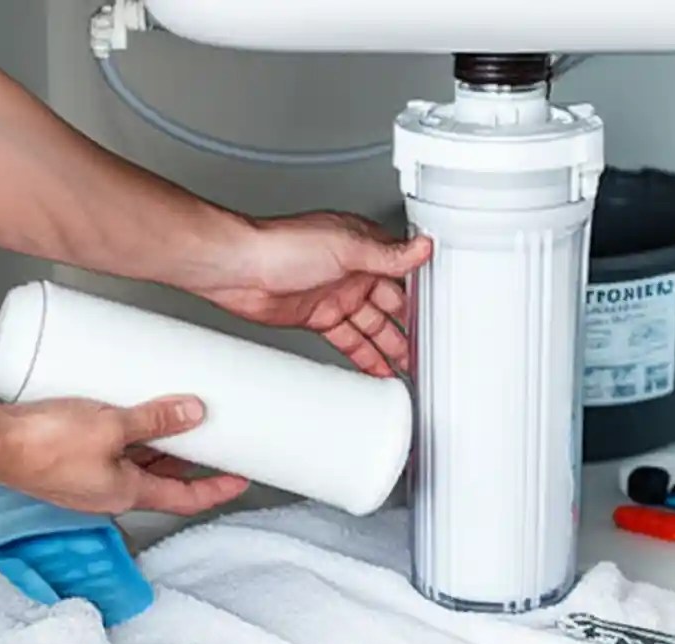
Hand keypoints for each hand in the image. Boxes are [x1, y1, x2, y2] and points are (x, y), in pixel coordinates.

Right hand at [0, 394, 247, 514]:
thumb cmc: (42, 445)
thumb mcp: (112, 424)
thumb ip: (156, 419)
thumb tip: (193, 413)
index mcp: (126, 493)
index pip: (186, 498)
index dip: (217, 489)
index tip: (242, 478)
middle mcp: (109, 492)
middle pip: (164, 481)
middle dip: (193, 462)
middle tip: (219, 442)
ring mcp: (88, 478)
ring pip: (138, 464)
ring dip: (163, 447)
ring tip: (184, 419)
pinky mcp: (70, 460)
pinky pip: (113, 451)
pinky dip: (133, 436)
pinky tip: (134, 412)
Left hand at [196, 212, 431, 376]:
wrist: (238, 269)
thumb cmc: (281, 244)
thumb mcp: (345, 246)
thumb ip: (388, 253)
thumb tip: (423, 246)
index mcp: (362, 248)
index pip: (402, 274)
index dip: (420, 296)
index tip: (436, 317)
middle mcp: (351, 271)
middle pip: (390, 305)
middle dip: (408, 327)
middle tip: (425, 350)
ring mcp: (335, 295)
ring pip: (371, 326)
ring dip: (388, 347)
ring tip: (406, 368)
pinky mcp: (317, 317)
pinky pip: (348, 340)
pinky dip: (363, 355)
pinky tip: (376, 369)